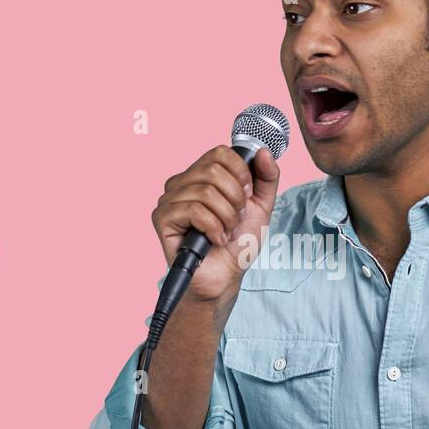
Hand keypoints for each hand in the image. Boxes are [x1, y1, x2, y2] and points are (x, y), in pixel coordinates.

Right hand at [150, 144, 279, 302]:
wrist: (226, 277)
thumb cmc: (238, 242)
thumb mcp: (261, 206)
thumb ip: (267, 178)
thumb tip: (262, 152)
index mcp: (200, 174)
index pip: (220, 153)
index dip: (240, 173)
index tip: (246, 196)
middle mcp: (181, 182)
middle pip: (213, 171)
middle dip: (235, 199)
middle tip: (236, 218)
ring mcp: (169, 199)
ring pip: (206, 193)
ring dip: (226, 218)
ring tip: (226, 232)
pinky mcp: (161, 218)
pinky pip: (194, 211)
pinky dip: (214, 228)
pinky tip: (215, 240)